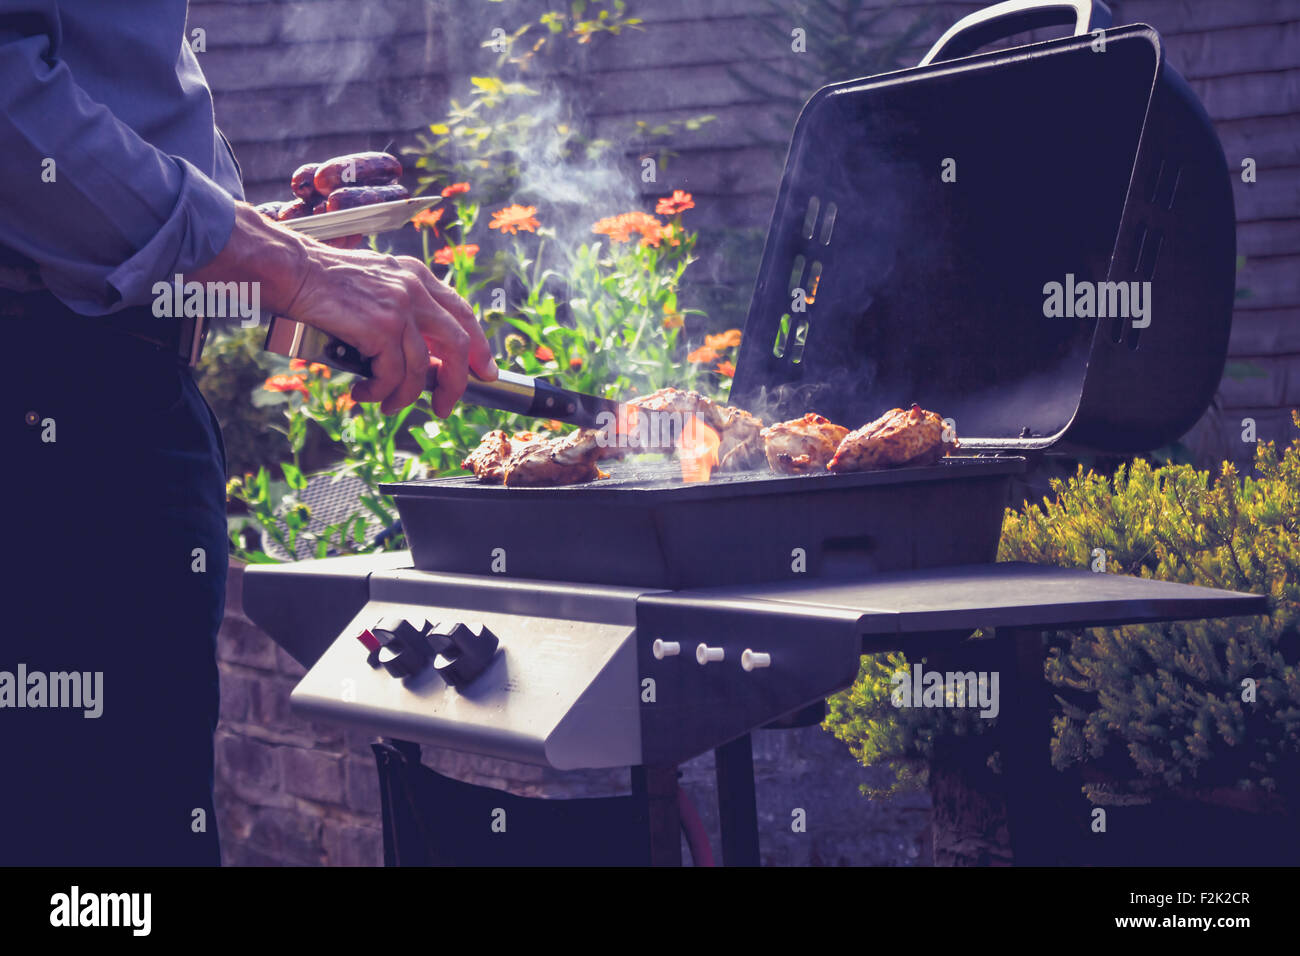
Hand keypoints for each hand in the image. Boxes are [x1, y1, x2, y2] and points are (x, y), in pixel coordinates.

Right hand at [192, 203, 495, 415]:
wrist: (289, 270)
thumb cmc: (320, 281)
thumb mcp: (372, 284)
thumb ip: (399, 308)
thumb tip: (416, 355)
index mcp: (416, 276)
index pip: (462, 314)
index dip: (478, 347)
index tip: (484, 371)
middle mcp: (414, 289)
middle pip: (457, 344)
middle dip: (456, 382)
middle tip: (444, 405)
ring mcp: (400, 308)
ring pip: (421, 368)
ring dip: (406, 396)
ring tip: (387, 405)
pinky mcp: (381, 328)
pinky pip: (393, 375)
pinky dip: (381, 392)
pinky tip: (364, 394)